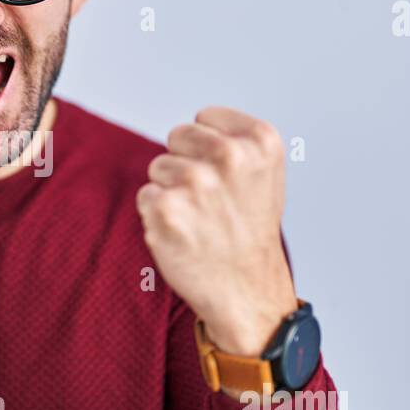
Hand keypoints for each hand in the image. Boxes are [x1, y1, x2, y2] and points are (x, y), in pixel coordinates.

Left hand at [136, 106, 297, 356]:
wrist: (246, 290)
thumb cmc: (248, 231)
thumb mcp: (263, 173)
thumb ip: (235, 139)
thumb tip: (196, 123)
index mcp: (260, 140)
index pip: (204, 119)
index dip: (209, 149)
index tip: (228, 179)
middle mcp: (230, 156)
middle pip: (177, 137)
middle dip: (186, 164)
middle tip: (211, 202)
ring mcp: (196, 182)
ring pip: (159, 167)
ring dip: (172, 192)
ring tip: (200, 220)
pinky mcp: (165, 208)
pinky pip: (146, 195)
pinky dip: (157, 215)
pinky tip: (183, 234)